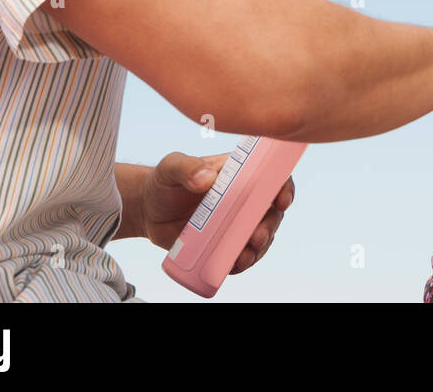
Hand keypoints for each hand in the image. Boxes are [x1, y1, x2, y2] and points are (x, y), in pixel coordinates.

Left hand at [140, 151, 294, 273]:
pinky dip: (243, 262)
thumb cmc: (163, 182)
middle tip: (257, 236)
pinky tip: (235, 265)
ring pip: (261, 236)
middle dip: (270, 226)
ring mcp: (236, 223)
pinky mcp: (225, 244)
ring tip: (244, 256)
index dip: (284, 187)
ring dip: (259, 248)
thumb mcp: (171, 167)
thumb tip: (207, 179)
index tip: (282, 200)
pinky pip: (242, 255)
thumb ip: (187, 167)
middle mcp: (244, 198)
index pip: (272, 176)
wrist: (147, 211)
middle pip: (271, 211)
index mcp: (240, 173)